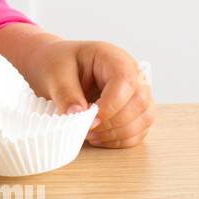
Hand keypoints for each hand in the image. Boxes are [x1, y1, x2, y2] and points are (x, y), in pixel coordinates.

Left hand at [0, 27, 154, 148]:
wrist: (56, 68)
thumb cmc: (58, 65)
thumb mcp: (55, 74)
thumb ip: (66, 93)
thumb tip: (78, 114)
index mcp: (113, 58)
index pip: (125, 81)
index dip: (111, 105)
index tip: (90, 120)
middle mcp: (132, 74)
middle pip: (139, 102)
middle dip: (113, 123)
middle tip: (86, 130)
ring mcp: (137, 93)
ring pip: (144, 119)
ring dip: (117, 134)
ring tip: (89, 135)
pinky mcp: (135, 111)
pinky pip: (139, 131)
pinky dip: (121, 140)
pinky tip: (99, 138)